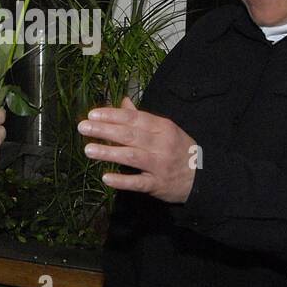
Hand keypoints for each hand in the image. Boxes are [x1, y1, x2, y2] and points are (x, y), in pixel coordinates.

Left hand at [77, 96, 198, 202]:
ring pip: (132, 156)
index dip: (113, 115)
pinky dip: (122, 180)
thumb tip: (123, 102)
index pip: (134, 118)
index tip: (92, 114)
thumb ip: (142, 117)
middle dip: (105, 130)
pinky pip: (138, 182)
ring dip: (109, 152)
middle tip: (83, 127)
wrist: (203, 176)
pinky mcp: (158, 184)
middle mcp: (161, 144)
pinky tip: (106, 177)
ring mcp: (160, 165)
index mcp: (163, 127)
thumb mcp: (165, 129)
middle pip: (130, 135)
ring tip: (88, 149)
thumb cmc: (179, 149)